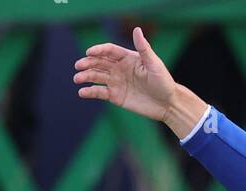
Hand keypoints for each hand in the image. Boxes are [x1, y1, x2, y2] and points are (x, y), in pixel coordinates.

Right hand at [75, 27, 207, 137]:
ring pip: (96, 76)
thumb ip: (143, 48)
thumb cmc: (163, 82)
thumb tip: (137, 29)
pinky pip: (99, 92)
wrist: (168, 104)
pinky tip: (82, 93)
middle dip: (87, 63)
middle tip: (78, 66)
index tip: (89, 52)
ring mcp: (116, 82)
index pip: (109, 51)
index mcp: (127, 58)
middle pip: (99, 62)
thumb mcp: (154, 64)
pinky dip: (90, 92)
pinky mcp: (115, 96)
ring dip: (85, 76)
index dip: (98, 50)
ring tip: (77, 79)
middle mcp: (119, 68)